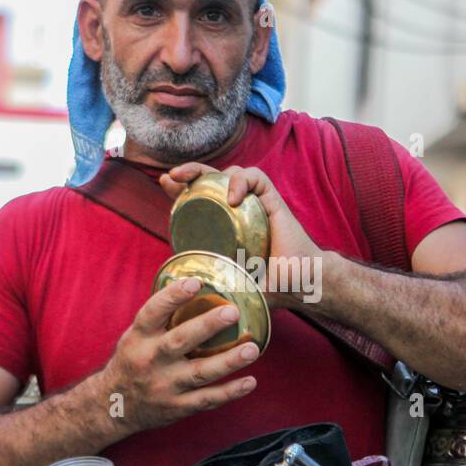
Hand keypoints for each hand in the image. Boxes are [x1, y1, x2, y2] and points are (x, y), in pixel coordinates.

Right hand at [97, 277, 259, 433]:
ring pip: (200, 373)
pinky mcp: (177, 407)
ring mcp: (165, 385)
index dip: (173, 296)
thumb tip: (193, 285)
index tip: (195, 282)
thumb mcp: (135, 337)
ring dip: (228, 361)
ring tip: (252, 349)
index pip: (153, 312)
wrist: (115, 406)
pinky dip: (230, 392)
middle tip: (233, 312)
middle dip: (207, 326)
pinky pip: (207, 400)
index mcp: (139, 338)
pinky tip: (250, 382)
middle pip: (180, 341)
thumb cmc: (133, 362)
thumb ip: (160, 318)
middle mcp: (151, 360)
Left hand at [160, 163, 323, 308]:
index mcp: (227, 225)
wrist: (301, 284)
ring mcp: (256, 204)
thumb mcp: (230, 283)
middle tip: (172, 176)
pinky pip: (256, 178)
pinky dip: (241, 182)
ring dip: (211, 172)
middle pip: (212, 180)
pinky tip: (232, 197)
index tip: (164, 183)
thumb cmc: (270, 286)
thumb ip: (211, 285)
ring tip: (192, 181)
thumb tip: (181, 293)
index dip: (182, 187)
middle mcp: (240, 210)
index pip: (201, 198)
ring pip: (232, 173)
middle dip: (191, 172)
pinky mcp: (273, 201)